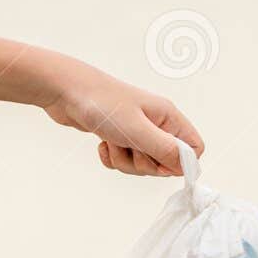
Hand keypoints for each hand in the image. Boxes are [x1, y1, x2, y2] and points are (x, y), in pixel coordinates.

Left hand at [43, 58, 203, 177]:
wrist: (65, 90)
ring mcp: (137, 130)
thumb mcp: (137, 131)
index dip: (180, 163)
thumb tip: (188, 167)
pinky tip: (103, 143)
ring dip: (125, 161)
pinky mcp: (119, 136)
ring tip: (112, 142)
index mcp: (167, 117)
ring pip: (143, 163)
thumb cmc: (102, 103)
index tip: (159, 161)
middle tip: (129, 147)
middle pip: (166, 161)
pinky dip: (112, 158)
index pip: (193, 148)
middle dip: (145, 164)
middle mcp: (156, 123)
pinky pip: (124, 160)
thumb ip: (165, 150)